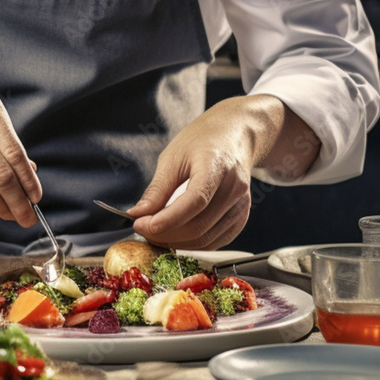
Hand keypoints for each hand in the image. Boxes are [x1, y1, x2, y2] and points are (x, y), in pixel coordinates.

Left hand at [127, 95, 316, 249]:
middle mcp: (234, 187)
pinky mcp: (241, 217)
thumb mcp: (173, 156)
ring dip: (176, 242)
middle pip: (199, 225)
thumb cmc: (202, 141)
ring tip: (155, 232)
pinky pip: (216, 241)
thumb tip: (137, 214)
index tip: (141, 224)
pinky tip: (175, 235)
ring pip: (206, 239)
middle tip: (141, 228)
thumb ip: (158, 189)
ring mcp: (241, 205)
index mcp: (216, 166)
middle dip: (165, 233)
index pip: (195, 201)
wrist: (234, 135)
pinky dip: (192, 244)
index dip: (168, 219)